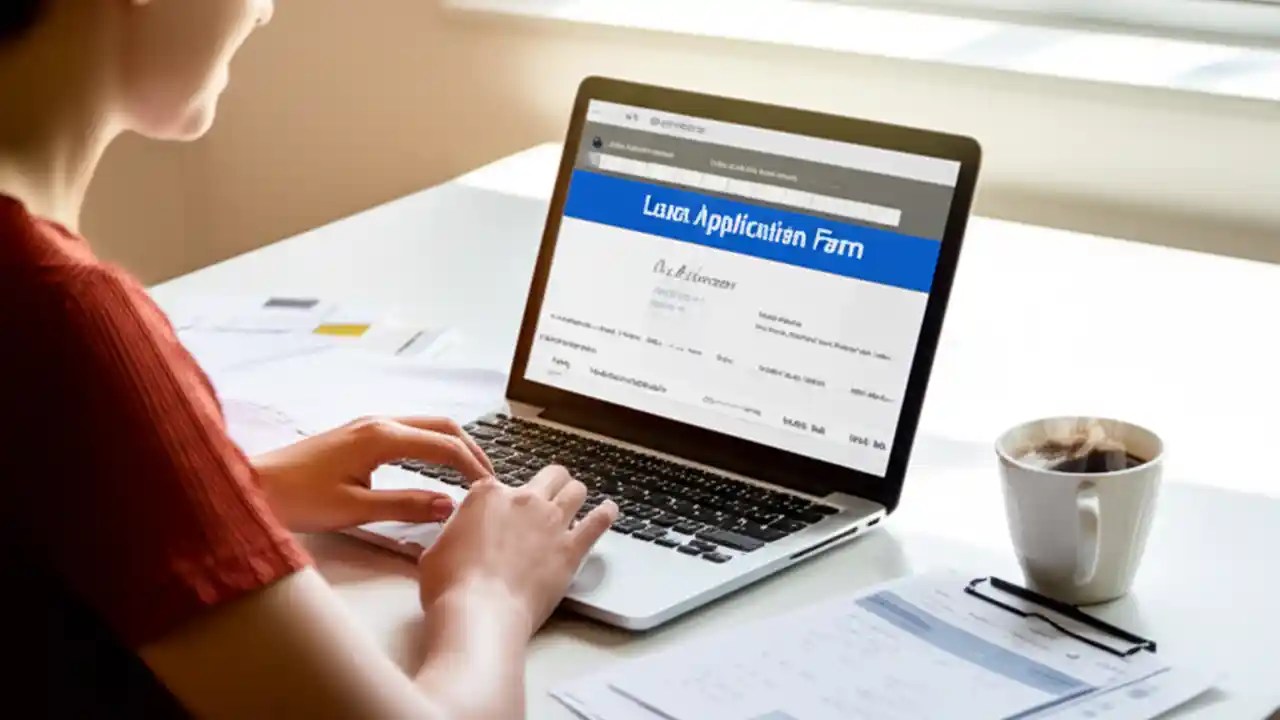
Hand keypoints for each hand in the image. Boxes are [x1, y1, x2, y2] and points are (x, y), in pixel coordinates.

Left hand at [254, 416, 493, 532]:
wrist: (253, 487)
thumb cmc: (298, 499)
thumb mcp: (356, 508)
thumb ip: (407, 505)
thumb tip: (449, 504)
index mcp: (382, 437)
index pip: (444, 445)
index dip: (472, 466)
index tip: (489, 489)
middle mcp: (379, 422)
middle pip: (442, 426)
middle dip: (471, 449)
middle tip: (488, 478)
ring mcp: (369, 425)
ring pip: (426, 426)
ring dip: (452, 445)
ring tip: (469, 473)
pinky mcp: (359, 434)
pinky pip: (409, 432)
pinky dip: (432, 446)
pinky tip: (435, 467)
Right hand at [417, 466, 617, 634]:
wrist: (480, 613)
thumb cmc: (452, 587)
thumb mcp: (435, 551)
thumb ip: (451, 535)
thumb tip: (454, 536)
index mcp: (487, 496)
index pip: (500, 483)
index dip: (504, 497)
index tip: (506, 509)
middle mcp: (523, 501)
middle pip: (550, 475)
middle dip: (552, 482)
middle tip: (551, 493)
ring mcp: (550, 523)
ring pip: (576, 490)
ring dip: (576, 494)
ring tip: (578, 501)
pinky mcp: (571, 549)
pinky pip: (598, 522)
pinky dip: (605, 514)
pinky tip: (609, 511)